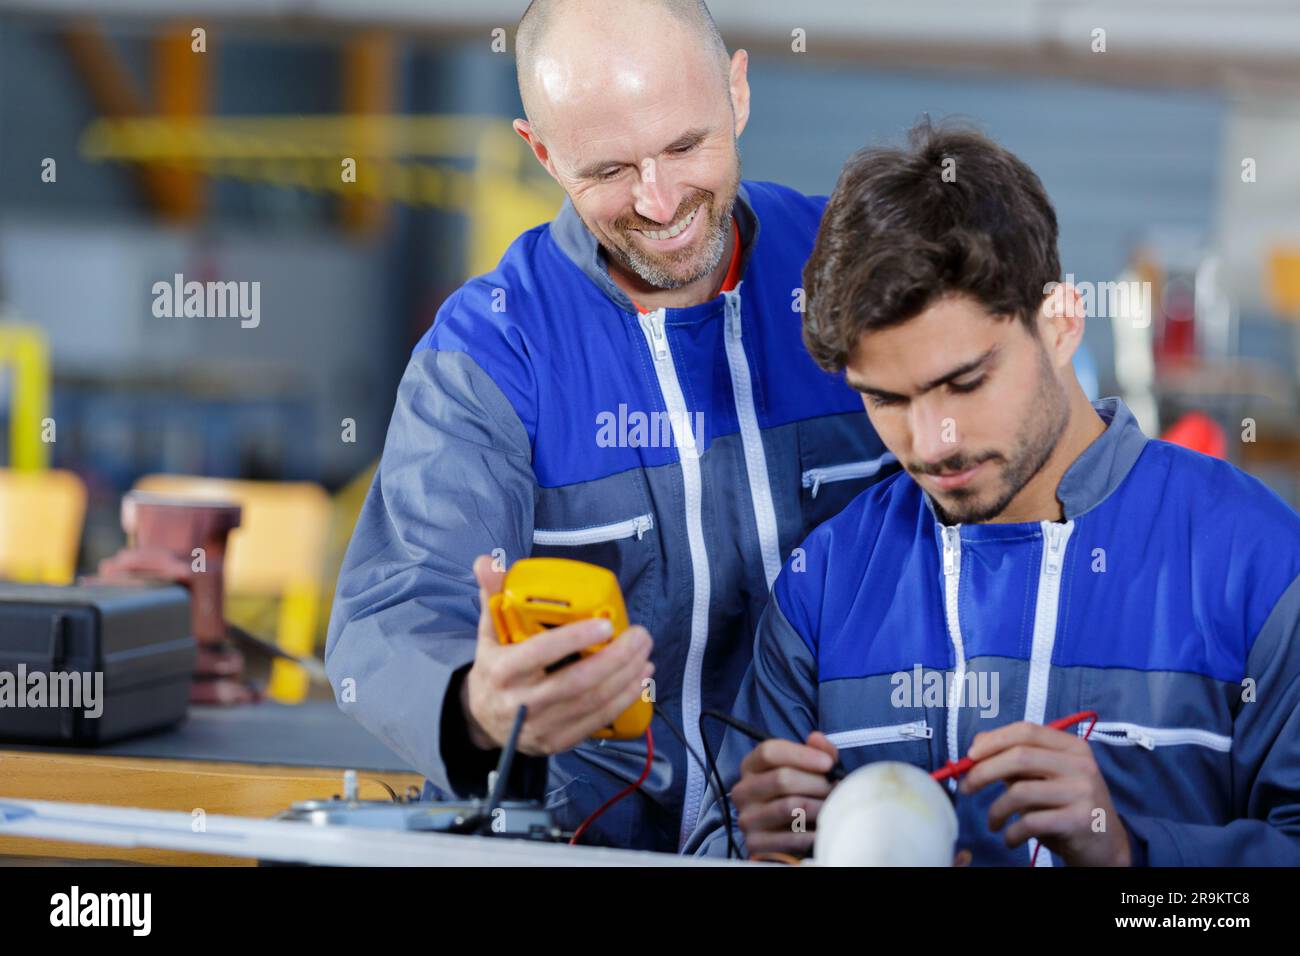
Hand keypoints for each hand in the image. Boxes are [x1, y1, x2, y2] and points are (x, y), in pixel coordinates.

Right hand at [461, 555, 653, 754]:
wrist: (482, 720)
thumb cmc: (493, 667)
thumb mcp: (488, 632)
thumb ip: (493, 595)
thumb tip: (487, 560)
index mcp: (502, 670)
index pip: (541, 653)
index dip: (575, 639)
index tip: (606, 623)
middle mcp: (520, 702)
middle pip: (576, 682)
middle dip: (616, 658)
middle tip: (640, 636)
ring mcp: (539, 727)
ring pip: (591, 703)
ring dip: (626, 678)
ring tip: (645, 655)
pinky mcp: (556, 743)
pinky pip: (596, 722)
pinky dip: (622, 701)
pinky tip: (639, 681)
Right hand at [732, 731, 837, 855]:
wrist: (789, 835)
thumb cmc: (800, 794)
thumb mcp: (807, 769)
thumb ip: (816, 751)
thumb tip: (816, 738)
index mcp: (751, 766)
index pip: (769, 751)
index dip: (802, 755)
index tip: (828, 764)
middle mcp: (743, 791)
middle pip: (782, 778)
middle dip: (817, 784)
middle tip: (835, 789)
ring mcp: (747, 818)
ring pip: (790, 807)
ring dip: (819, 807)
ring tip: (831, 807)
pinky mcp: (755, 844)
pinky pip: (791, 837)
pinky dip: (813, 834)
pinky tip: (822, 830)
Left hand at [959, 721, 1130, 865]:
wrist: (1106, 846)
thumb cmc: (1067, 807)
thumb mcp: (1047, 779)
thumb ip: (1017, 763)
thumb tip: (976, 749)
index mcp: (1072, 746)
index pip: (1025, 731)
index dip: (992, 740)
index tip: (969, 756)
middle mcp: (1080, 765)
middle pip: (1019, 756)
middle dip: (983, 771)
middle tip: (966, 788)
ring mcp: (1083, 792)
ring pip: (1020, 791)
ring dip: (996, 809)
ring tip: (993, 822)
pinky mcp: (1079, 821)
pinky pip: (1030, 821)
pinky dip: (1011, 832)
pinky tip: (1009, 838)